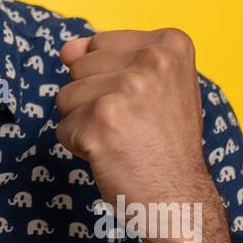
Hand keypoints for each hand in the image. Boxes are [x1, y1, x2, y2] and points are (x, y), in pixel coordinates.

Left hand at [55, 29, 216, 230]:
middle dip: (93, 99)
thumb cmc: (164, 143)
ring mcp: (126, 89)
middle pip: (78, 67)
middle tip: (133, 126)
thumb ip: (108, 57)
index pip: (98, 44)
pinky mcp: (101, 120)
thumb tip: (66, 50)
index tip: (144, 105)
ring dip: (85, 123)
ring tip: (123, 140)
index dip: (110, 80)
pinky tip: (112, 156)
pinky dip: (80, 147)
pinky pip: (63, 127)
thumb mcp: (152, 85)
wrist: (180, 199)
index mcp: (170, 44)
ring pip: (65, 96)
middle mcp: (152, 59)